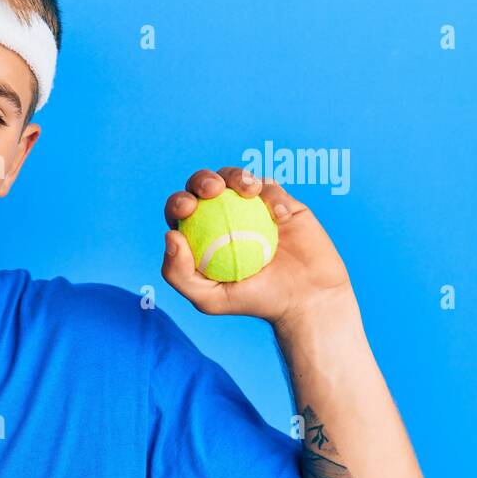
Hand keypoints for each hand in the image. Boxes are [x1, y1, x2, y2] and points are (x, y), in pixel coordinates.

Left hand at [161, 167, 352, 323]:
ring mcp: (251, 205)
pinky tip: (280, 216)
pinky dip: (274, 197)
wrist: (306, 297)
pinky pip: (272, 187)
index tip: (187, 208)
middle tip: (212, 190)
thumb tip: (170, 235)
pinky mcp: (278, 200)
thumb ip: (180, 274)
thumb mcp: (210, 299)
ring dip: (237, 176)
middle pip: (204, 185)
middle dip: (202, 179)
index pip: (181, 211)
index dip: (178, 202)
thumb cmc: (255, 301)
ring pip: (236, 177)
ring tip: (249, 191)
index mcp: (199, 233)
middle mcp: (221, 215)